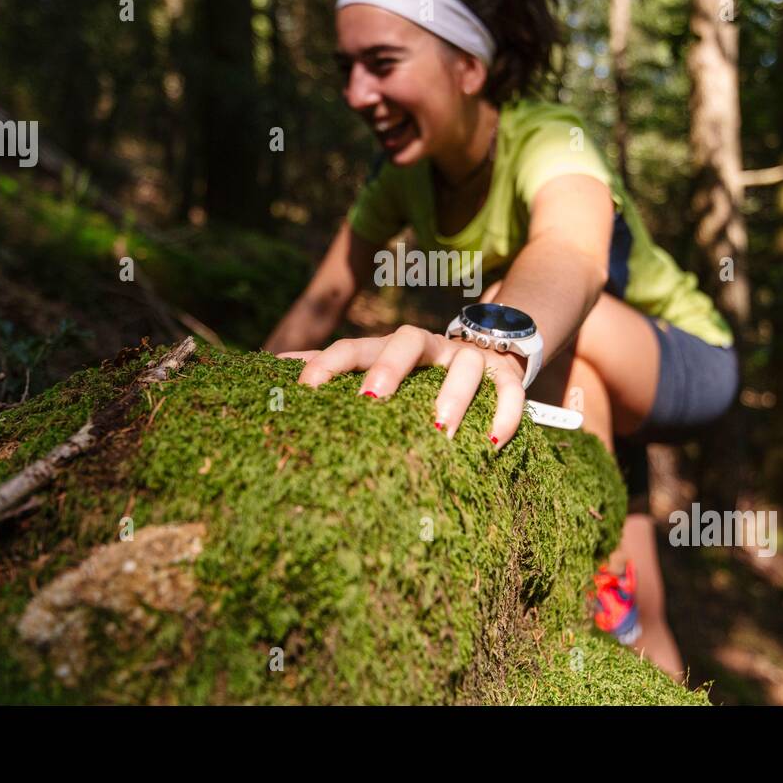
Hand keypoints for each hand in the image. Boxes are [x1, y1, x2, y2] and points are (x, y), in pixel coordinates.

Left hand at [278, 324, 526, 447]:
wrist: (488, 351)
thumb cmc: (417, 377)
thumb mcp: (375, 371)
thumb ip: (332, 370)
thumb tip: (271, 370)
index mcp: (389, 348)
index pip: (355, 346)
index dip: (329, 363)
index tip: (305, 389)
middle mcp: (429, 347)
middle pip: (407, 340)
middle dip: (389, 367)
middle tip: (371, 400)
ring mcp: (469, 358)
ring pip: (465, 362)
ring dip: (453, 393)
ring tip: (441, 431)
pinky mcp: (506, 375)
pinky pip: (511, 388)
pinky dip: (505, 412)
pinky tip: (492, 442)